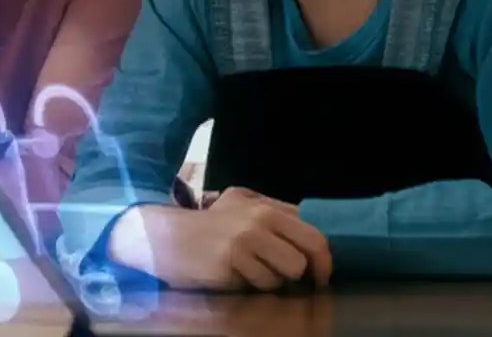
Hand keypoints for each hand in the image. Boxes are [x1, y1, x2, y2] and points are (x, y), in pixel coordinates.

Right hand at [178, 187, 332, 290]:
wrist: (168, 236)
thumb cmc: (208, 226)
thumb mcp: (240, 206)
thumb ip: (273, 215)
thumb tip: (308, 239)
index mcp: (266, 206)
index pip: (313, 229)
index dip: (323, 256)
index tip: (319, 271)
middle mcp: (261, 217)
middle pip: (313, 247)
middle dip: (316, 270)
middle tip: (312, 284)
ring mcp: (247, 238)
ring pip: (291, 269)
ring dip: (279, 279)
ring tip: (257, 274)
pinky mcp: (233, 260)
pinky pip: (263, 282)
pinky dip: (256, 285)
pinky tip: (238, 277)